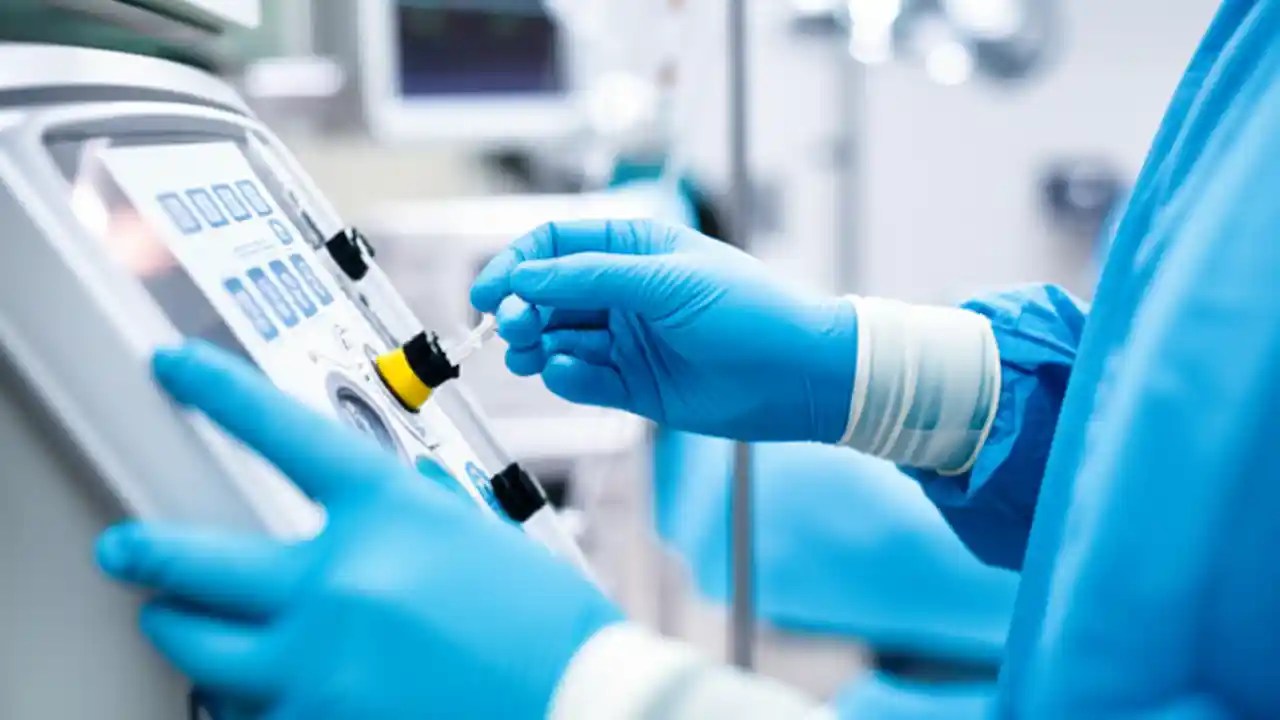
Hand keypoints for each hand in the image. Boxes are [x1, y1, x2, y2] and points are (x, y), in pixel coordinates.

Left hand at [96, 341, 621, 718]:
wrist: (577, 705)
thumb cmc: (545, 626)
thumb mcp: (479, 537)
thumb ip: (416, 510)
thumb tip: (391, 490)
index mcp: (389, 514)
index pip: (280, 429)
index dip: (216, 389)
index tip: (176, 367)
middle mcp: (339, 581)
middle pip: (188, 558)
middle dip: (143, 553)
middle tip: (126, 549)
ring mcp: (317, 663)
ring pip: (194, 647)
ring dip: (186, 632)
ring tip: (188, 625)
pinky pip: (234, 713)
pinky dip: (236, 696)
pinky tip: (256, 684)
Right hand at [471, 219, 857, 442]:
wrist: (798, 376)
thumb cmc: (751, 312)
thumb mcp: (667, 280)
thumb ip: (592, 277)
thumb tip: (529, 275)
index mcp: (634, 249)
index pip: (556, 246)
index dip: (517, 264)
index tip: (489, 290)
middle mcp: (625, 292)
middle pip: (549, 295)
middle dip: (522, 310)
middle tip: (510, 328)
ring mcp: (627, 339)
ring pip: (558, 339)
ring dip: (536, 346)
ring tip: (528, 355)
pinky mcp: (634, 385)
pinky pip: (583, 379)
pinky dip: (569, 377)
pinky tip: (570, 374)